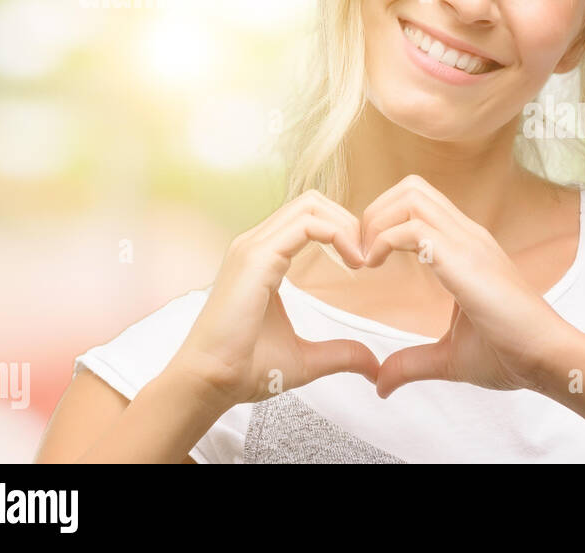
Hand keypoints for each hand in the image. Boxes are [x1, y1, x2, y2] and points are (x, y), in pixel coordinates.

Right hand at [168, 189, 380, 410]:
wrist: (211, 382)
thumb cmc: (246, 368)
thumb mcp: (306, 358)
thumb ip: (340, 354)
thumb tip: (373, 365)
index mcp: (263, 256)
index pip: (308, 217)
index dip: (342, 230)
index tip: (363, 262)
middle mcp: (255, 244)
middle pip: (311, 202)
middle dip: (348, 221)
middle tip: (368, 257)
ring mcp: (252, 247)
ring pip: (310, 205)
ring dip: (345, 226)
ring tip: (362, 259)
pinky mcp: (256, 257)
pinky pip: (306, 224)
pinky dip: (337, 234)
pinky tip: (353, 262)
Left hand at [360, 175, 582, 397]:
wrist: (549, 358)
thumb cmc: (511, 354)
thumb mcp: (449, 358)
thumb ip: (412, 363)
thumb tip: (381, 384)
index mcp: (467, 248)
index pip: (420, 204)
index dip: (384, 222)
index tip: (366, 262)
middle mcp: (468, 235)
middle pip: (411, 187)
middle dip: (374, 213)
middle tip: (359, 256)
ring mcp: (468, 243)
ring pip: (410, 196)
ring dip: (376, 222)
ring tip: (365, 260)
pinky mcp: (464, 260)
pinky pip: (412, 229)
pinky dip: (382, 241)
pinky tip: (373, 268)